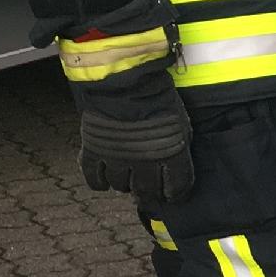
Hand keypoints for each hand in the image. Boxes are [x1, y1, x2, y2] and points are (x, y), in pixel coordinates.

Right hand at [63, 10, 194, 209]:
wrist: (126, 82)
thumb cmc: (158, 98)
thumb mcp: (180, 123)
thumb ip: (178, 146)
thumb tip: (174, 164)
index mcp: (171, 155)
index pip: (176, 187)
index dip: (175, 193)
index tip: (172, 194)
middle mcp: (145, 163)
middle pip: (146, 191)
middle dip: (149, 193)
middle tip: (147, 191)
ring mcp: (118, 159)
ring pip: (121, 186)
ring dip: (125, 184)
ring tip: (127, 175)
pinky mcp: (95, 152)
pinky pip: (95, 179)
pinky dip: (99, 182)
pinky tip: (105, 178)